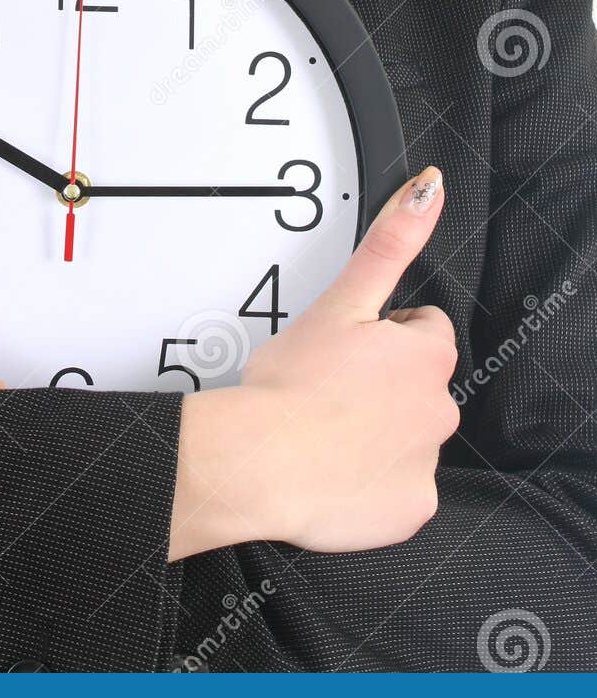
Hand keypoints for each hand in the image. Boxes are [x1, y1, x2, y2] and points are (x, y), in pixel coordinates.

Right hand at [169, 164, 458, 558]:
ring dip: (377, 430)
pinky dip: (373, 482)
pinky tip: (336, 471)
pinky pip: (399, 489)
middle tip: (330, 388)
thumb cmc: (290, 386)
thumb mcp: (340, 299)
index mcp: (426, 355)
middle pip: (416, 383)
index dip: (381, 334)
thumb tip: (429, 187)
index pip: (423, 329)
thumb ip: (390, 241)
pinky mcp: (409, 510)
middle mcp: (439, 409)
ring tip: (326, 427)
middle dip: (382, 383)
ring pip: (407, 434)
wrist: (258, 464)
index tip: (347, 349)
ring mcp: (426, 464)